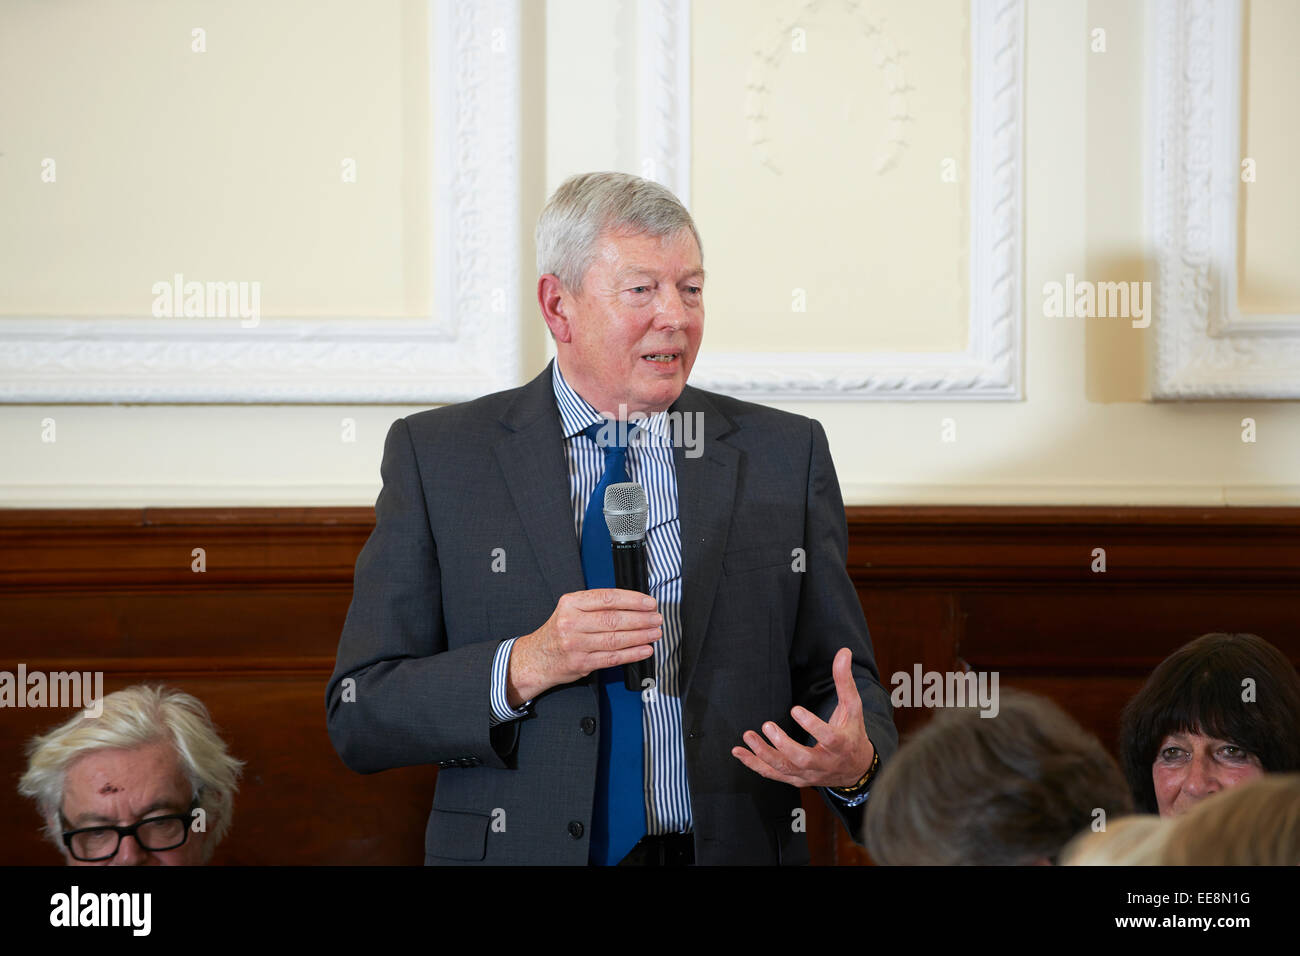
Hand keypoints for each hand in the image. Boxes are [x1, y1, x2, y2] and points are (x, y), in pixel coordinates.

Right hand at [507, 589, 660, 704]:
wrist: (537, 658)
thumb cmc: (560, 632)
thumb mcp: (571, 610)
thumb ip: (596, 605)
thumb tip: (634, 604)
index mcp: (570, 603)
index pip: (607, 598)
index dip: (632, 600)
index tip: (649, 602)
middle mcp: (571, 623)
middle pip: (614, 619)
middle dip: (641, 619)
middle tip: (656, 618)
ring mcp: (576, 645)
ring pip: (615, 639)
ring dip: (640, 636)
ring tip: (655, 633)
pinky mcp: (581, 663)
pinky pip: (612, 658)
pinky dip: (632, 654)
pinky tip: (645, 650)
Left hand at [731, 647, 874, 788]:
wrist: (855, 770)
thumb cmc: (852, 733)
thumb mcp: (852, 708)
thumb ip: (844, 681)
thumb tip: (843, 652)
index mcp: (841, 744)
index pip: (828, 737)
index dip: (812, 725)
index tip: (794, 709)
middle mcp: (824, 763)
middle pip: (802, 758)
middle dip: (783, 745)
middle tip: (767, 725)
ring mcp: (809, 773)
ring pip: (785, 768)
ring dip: (764, 754)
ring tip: (748, 736)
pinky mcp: (796, 778)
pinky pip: (774, 774)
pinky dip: (755, 764)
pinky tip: (739, 752)